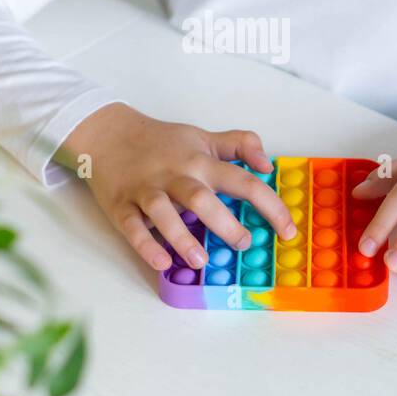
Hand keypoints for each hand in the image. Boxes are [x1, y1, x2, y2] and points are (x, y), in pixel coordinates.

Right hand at [55, 103, 296, 272]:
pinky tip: (161, 262)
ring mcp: (146, 191)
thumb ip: (239, 145)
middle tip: (244, 244)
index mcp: (200, 161)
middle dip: (225, 224)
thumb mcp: (204, 137)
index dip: (270, 206)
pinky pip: (132, 227)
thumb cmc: (161, 142)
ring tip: (201, 260)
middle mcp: (175, 175)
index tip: (288, 231)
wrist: (109, 133)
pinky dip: (146, 245)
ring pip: (164, 214)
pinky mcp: (121, 205)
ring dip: (183, 238)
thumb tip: (267, 165)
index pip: (242, 182)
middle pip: (202, 198)